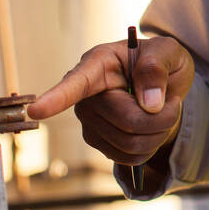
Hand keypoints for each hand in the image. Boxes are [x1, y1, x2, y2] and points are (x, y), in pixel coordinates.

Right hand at [26, 35, 194, 171]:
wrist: (164, 87)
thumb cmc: (161, 62)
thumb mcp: (168, 51)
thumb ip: (157, 66)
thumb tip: (148, 103)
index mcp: (98, 64)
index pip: (75, 84)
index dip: (55, 98)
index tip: (35, 110)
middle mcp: (87, 95)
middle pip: (127, 120)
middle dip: (162, 116)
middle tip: (172, 101)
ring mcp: (90, 122)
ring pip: (131, 143)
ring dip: (160, 131)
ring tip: (162, 111)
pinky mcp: (100, 143)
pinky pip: (130, 158)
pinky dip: (153, 146)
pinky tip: (151, 128)